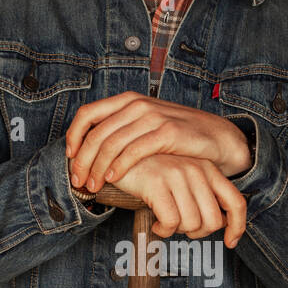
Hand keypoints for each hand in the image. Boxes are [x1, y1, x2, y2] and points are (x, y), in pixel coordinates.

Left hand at [65, 92, 250, 193]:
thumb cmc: (180, 136)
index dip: (73, 136)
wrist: (218, 138)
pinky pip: (133, 151)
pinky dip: (118, 166)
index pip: (87, 114)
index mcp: (129, 101)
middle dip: (82, 160)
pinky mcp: (167, 133)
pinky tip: (111, 179)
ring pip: (111, 143)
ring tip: (91, 186)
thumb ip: (123, 131)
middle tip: (77, 181)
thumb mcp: (147, 127)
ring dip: (96, 168)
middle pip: (96, 133)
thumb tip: (93, 150)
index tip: (69, 157)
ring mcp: (153, 117)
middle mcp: (138, 105)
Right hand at [107, 152, 246, 247]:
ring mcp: (177, 175)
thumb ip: (202, 195)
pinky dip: (164, 230)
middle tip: (181, 228)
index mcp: (208, 169)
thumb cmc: (152, 173)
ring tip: (165, 222)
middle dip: (198, 233)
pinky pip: (171, 223)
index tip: (230, 242)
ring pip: (192, 224)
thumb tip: (220, 223)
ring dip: (177, 232)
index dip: (237, 227)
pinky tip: (156, 224)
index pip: (236, 202)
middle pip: (213, 221)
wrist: (118, 156)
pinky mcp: (157, 183)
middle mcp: (196, 170)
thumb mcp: (183, 179)